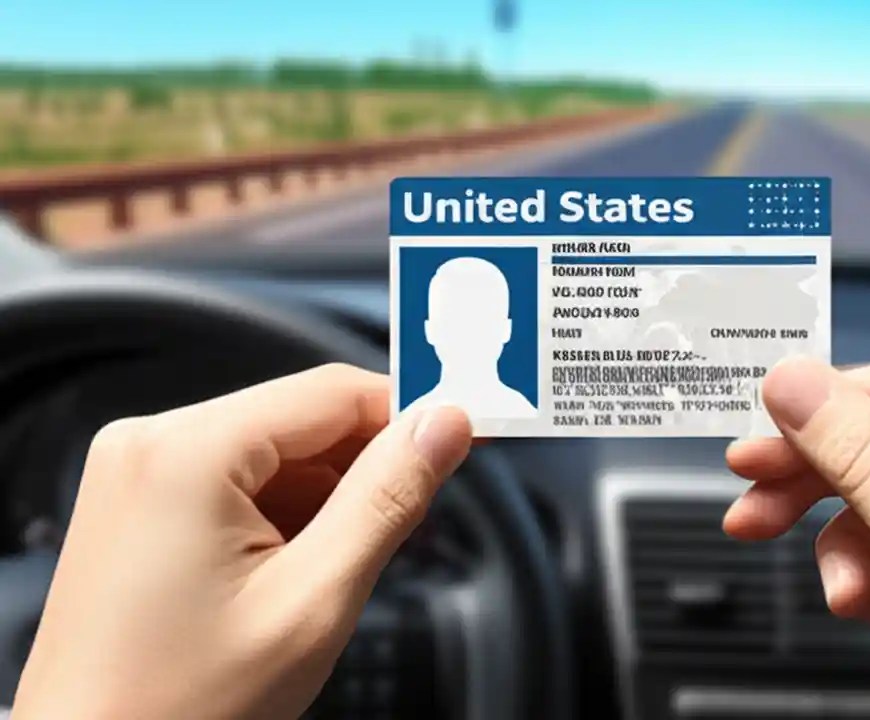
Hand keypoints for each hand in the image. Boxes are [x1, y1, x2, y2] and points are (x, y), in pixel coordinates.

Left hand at [12, 364, 472, 718]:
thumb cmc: (176, 709)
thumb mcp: (313, 602)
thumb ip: (387, 500)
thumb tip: (444, 426)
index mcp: (186, 452)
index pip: (334, 392)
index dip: (412, 411)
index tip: (469, 431)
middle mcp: (151, 444)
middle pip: (304, 418)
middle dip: (368, 465)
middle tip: (414, 520)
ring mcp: (139, 473)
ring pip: (277, 451)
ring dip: (327, 497)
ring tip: (332, 573)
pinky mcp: (140, 503)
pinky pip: (239, 479)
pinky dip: (286, 514)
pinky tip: (296, 570)